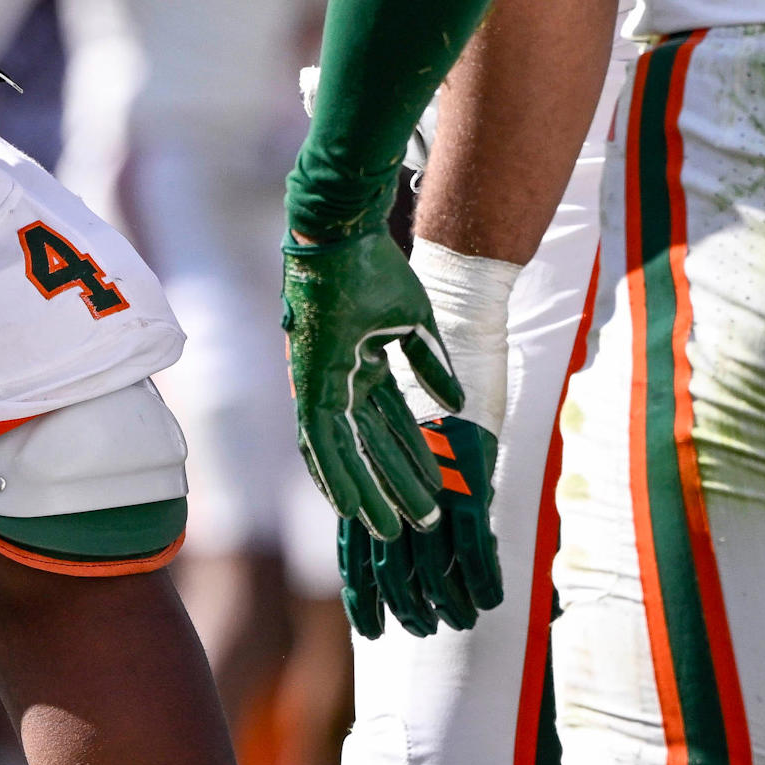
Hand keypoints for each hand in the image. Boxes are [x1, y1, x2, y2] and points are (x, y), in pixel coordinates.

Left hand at [284, 229, 461, 534]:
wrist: (343, 235)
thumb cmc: (372, 268)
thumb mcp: (414, 325)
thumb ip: (432, 367)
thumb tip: (456, 405)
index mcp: (361, 368)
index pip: (390, 426)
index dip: (413, 459)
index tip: (433, 490)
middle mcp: (339, 383)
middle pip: (371, 448)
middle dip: (396, 487)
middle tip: (418, 523)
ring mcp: (321, 386)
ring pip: (346, 455)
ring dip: (368, 492)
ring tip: (391, 530)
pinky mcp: (308, 385)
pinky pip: (320, 441)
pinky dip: (335, 474)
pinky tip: (351, 505)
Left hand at [338, 412, 503, 636]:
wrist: (456, 405)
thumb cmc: (423, 454)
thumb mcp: (388, 485)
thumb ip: (381, 528)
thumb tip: (381, 586)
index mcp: (368, 503)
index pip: (356, 569)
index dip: (364, 606)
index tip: (373, 634)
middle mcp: (394, 506)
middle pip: (395, 578)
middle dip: (409, 612)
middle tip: (424, 630)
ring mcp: (431, 502)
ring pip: (437, 575)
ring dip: (451, 607)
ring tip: (462, 621)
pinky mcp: (468, 497)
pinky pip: (475, 556)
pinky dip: (483, 585)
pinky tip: (491, 601)